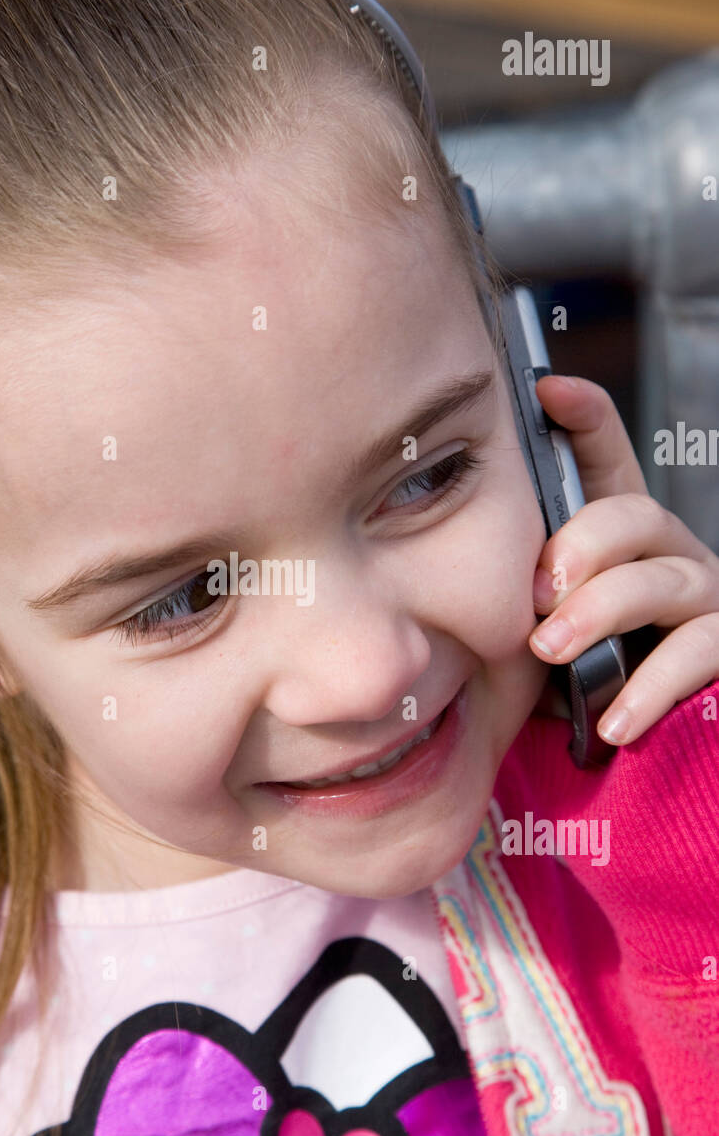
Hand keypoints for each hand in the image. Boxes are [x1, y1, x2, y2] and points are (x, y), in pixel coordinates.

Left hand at [527, 375, 718, 744]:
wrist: (628, 746)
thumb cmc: (571, 676)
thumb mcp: (533, 628)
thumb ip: (509, 596)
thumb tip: (442, 575)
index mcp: (613, 534)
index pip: (604, 462)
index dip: (585, 420)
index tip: (548, 389)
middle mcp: (665, 550)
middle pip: (634, 514)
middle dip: (582, 543)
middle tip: (536, 590)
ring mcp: (701, 595)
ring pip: (661, 580)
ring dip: (601, 611)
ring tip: (551, 649)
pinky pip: (697, 653)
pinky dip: (650, 687)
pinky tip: (613, 721)